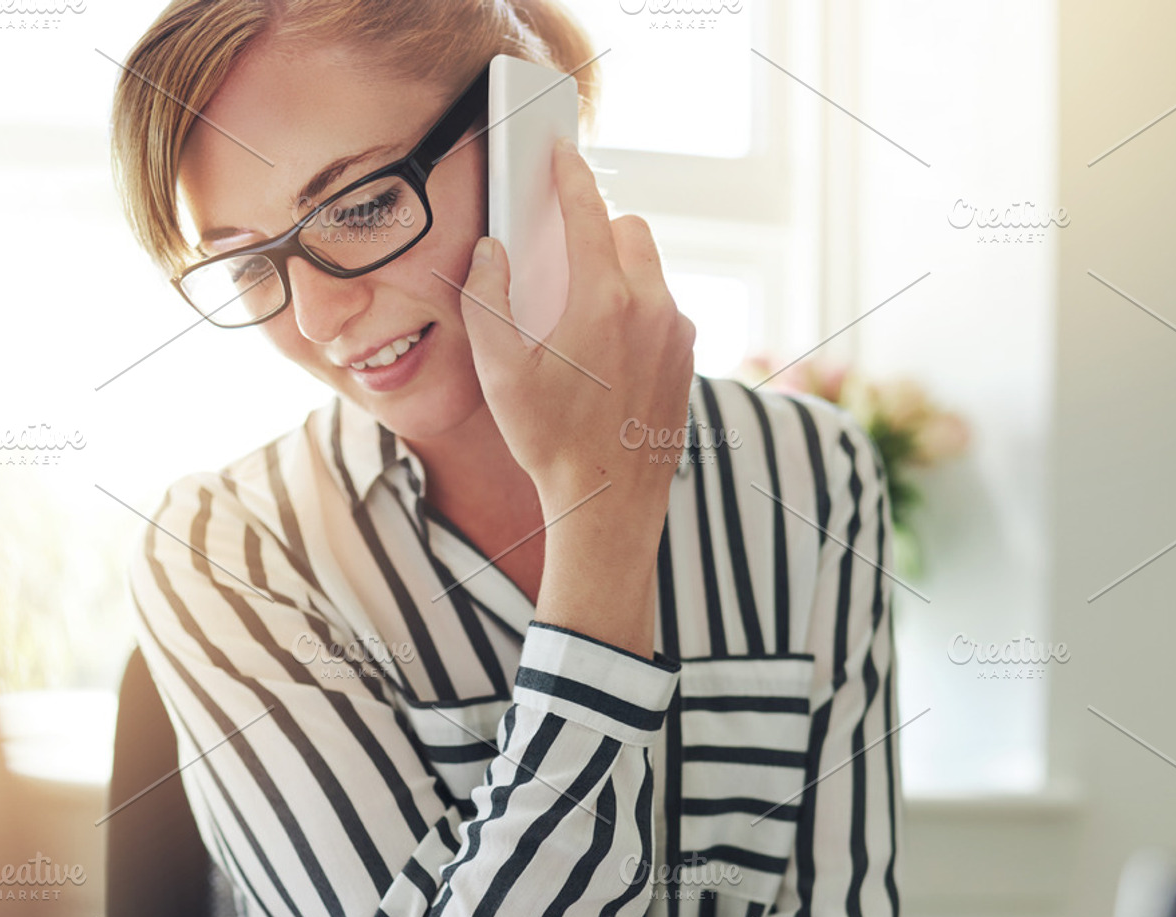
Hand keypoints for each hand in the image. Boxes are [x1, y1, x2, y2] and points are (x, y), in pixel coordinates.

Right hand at [460, 140, 694, 656]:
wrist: (610, 505)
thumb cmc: (551, 442)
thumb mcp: (500, 373)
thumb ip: (487, 300)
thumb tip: (489, 252)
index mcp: (603, 300)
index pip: (588, 211)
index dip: (568, 174)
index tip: (558, 152)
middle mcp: (651, 308)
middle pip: (630, 231)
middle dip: (597, 228)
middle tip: (561, 248)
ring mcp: (678, 334)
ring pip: (651, 272)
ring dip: (618, 272)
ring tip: (579, 308)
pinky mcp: (688, 360)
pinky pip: (663, 311)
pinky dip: (637, 310)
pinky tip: (605, 348)